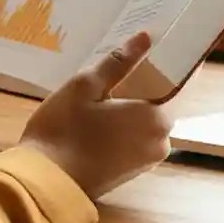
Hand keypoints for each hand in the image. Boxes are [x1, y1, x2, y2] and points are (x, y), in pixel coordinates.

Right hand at [20, 32, 173, 199]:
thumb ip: (119, 61)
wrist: (43, 184)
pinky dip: (130, 126)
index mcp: (158, 119)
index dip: (174, 64)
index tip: (166, 45)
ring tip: (119, 84)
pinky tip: (111, 113)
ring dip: (139, 106)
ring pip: (150, 123)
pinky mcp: (131, 173)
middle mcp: (161, 142)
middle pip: (165, 104)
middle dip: (152, 84)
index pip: (180, 84)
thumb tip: (146, 38)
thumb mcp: (85, 86)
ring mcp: (147, 161)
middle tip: (135, 60)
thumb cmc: (63, 129)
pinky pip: (139, 140)